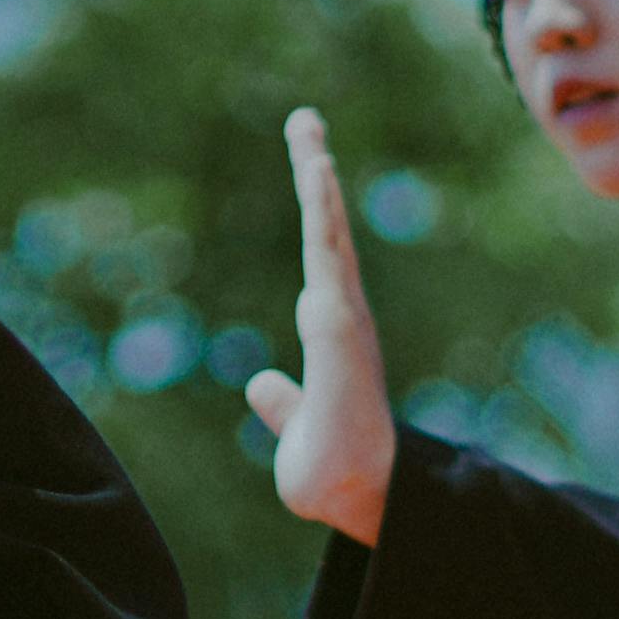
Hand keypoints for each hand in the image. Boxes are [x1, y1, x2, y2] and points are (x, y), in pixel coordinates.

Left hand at [243, 107, 397, 544]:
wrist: (355, 494)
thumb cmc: (332, 468)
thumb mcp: (296, 426)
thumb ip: (283, 402)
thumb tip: (263, 384)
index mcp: (331, 334)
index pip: (319, 259)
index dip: (317, 213)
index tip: (311, 167)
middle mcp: (341, 316)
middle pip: (326, 232)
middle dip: (315, 176)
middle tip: (305, 123)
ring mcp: (343, 317)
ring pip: (327, 234)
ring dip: (317, 182)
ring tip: (308, 136)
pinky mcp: (339, 324)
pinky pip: (328, 254)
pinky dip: (324, 209)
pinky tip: (316, 172)